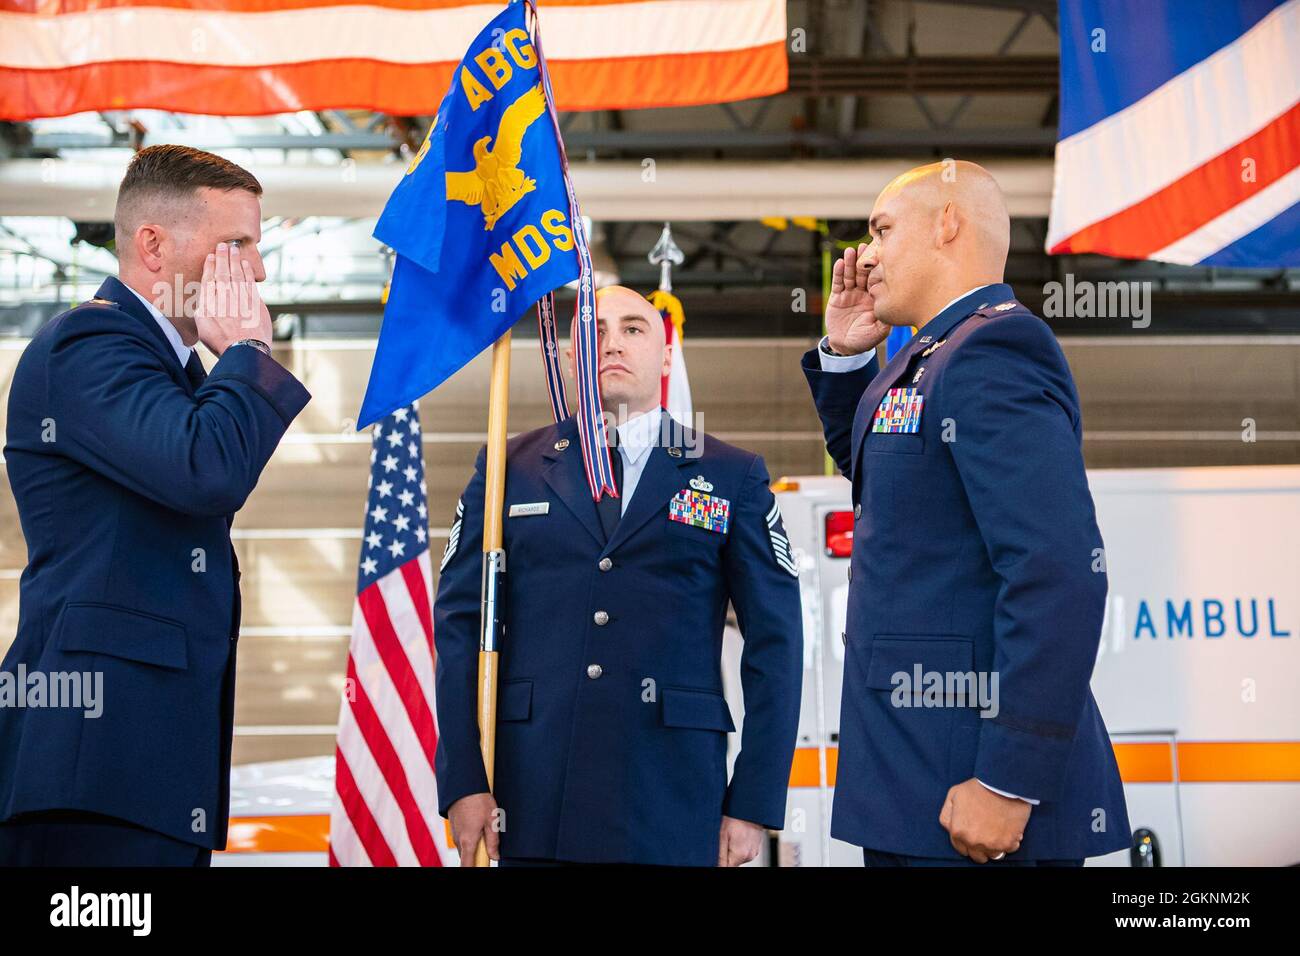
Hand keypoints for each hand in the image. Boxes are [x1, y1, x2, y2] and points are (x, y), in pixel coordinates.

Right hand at [194, 241, 271, 356]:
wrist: (244, 350)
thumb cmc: (221, 342)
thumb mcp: (203, 327)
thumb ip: (204, 309)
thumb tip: (206, 298)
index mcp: (208, 302)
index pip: (209, 279)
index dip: (210, 266)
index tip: (211, 256)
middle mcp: (223, 297)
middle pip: (223, 272)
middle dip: (223, 257)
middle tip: (223, 245)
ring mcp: (240, 298)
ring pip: (237, 274)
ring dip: (235, 260)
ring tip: (234, 249)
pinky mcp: (255, 301)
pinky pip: (249, 281)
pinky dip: (247, 271)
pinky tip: (245, 264)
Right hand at [448, 792, 499, 866]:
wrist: (463, 784)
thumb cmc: (478, 800)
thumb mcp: (491, 820)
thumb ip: (493, 841)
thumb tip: (495, 857)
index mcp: (468, 841)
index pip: (467, 865)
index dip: (474, 869)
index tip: (482, 866)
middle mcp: (458, 840)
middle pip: (467, 857)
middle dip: (477, 856)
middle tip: (488, 845)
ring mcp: (454, 833)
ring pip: (465, 847)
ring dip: (474, 845)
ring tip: (484, 829)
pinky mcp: (454, 827)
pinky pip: (462, 838)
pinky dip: (469, 837)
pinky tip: (477, 824)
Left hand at [717, 816, 764, 866]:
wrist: (749, 808)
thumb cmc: (735, 818)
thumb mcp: (723, 836)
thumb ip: (721, 855)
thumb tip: (718, 866)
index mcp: (740, 854)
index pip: (727, 867)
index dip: (720, 862)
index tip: (720, 851)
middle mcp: (749, 856)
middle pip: (733, 863)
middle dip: (727, 855)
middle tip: (725, 841)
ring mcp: (754, 852)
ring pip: (739, 858)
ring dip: (734, 851)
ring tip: (733, 836)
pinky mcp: (756, 848)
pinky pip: (745, 852)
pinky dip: (740, 847)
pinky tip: (738, 836)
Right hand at [825, 243, 889, 355]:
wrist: (845, 346)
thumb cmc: (865, 340)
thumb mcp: (879, 331)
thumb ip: (885, 319)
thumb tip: (894, 308)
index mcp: (876, 298)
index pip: (877, 280)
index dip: (878, 268)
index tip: (880, 256)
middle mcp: (864, 293)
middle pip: (864, 273)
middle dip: (864, 260)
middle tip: (865, 246)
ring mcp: (850, 294)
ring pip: (851, 275)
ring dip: (851, 263)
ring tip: (851, 251)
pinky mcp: (838, 297)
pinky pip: (838, 283)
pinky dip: (839, 273)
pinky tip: (840, 263)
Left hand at [938, 778, 1031, 862]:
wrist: (1002, 784)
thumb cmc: (978, 787)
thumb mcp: (954, 795)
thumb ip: (948, 815)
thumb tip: (950, 828)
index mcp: (958, 831)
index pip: (960, 848)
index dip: (966, 842)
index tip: (973, 835)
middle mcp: (973, 842)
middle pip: (977, 856)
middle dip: (979, 847)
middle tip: (986, 835)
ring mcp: (992, 844)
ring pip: (992, 855)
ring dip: (994, 847)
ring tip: (997, 832)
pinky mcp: (1008, 843)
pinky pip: (1009, 850)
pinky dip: (1010, 843)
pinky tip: (1008, 831)